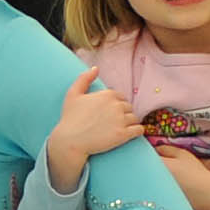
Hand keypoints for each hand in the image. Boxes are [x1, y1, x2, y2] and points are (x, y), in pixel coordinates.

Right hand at [44, 72, 141, 193]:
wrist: (70, 141)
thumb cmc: (69, 118)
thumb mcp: (72, 94)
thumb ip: (84, 78)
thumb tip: (96, 68)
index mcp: (107, 94)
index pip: (121, 97)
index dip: (116, 104)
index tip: (110, 112)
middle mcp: (116, 105)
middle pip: (129, 107)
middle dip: (124, 113)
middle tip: (115, 122)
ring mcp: (121, 120)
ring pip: (135, 118)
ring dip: (130, 123)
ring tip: (122, 128)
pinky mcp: (123, 135)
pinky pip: (139, 130)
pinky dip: (138, 131)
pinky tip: (132, 133)